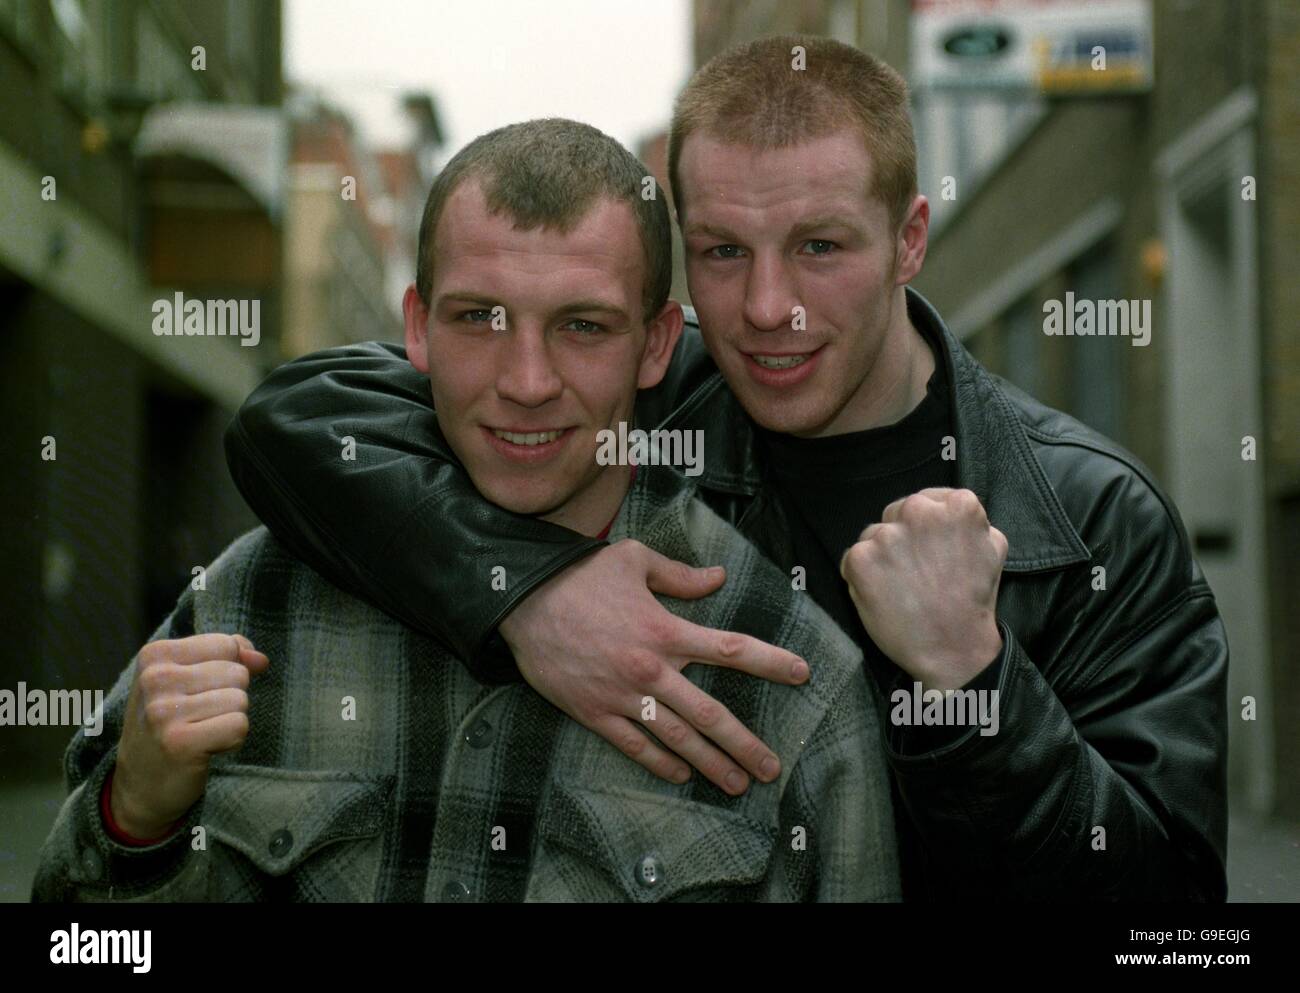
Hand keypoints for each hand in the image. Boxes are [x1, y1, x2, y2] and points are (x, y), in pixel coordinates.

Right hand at [111, 633, 269, 837]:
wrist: (139, 784)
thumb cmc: (169, 724)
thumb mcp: (187, 679)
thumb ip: (228, 657)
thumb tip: (260, 659)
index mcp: (155, 655)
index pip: (227, 645)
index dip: (228, 670)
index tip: (199, 694)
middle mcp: (154, 679)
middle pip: (237, 673)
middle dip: (229, 698)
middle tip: (198, 719)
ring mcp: (163, 712)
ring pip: (240, 700)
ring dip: (230, 720)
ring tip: (201, 733)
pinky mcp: (179, 743)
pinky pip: (238, 726)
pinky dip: (231, 740)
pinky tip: (206, 748)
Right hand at [501, 539, 809, 794]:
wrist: (521, 600)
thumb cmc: (580, 574)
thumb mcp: (634, 560)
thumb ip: (681, 575)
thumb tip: (719, 577)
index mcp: (666, 630)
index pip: (730, 649)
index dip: (770, 662)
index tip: (802, 674)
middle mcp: (650, 669)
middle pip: (709, 714)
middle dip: (744, 744)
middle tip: (771, 769)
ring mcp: (622, 696)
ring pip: (675, 739)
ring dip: (709, 765)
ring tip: (736, 784)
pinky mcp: (594, 712)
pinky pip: (633, 745)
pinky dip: (659, 763)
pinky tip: (681, 776)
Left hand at [840, 488, 1005, 690]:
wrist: (952, 648)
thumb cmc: (974, 601)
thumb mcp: (994, 547)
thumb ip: (972, 520)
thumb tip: (951, 508)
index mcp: (956, 506)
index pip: (931, 500)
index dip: (930, 528)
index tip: (935, 550)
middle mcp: (918, 511)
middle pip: (898, 512)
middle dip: (904, 536)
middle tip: (917, 570)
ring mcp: (886, 535)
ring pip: (874, 534)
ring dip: (882, 555)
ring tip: (902, 585)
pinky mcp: (860, 558)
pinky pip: (853, 557)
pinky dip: (862, 574)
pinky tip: (883, 593)